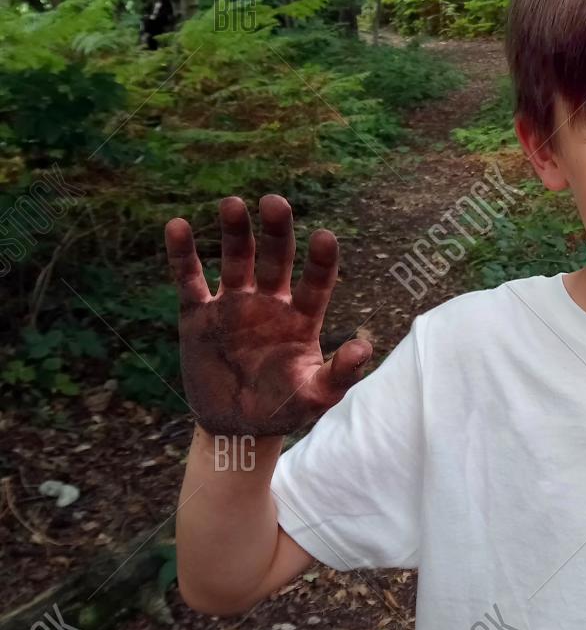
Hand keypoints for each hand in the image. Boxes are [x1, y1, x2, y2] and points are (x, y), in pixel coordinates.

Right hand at [165, 195, 371, 436]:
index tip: (324, 236)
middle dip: (276, 232)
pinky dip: (183, 254)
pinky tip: (177, 226)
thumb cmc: (284, 409)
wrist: (237, 428)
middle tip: (276, 202)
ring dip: (234, 233)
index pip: (316, 282)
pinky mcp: (198, 314)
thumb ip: (340, 374)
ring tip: (233, 205)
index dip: (320, 260)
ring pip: (235, 260)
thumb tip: (365, 347)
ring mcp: (233, 304)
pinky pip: (189, 279)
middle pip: (275, 259)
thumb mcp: (315, 396)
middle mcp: (270, 303)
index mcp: (302, 318)